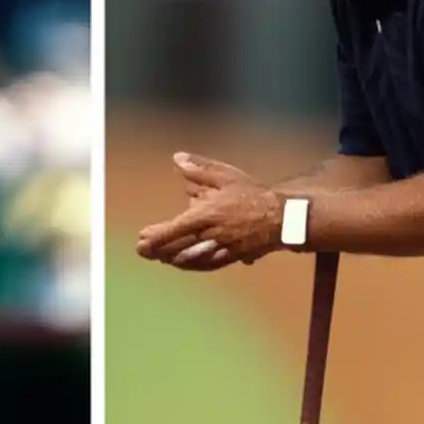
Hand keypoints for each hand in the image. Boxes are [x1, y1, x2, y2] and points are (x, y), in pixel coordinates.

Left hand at [138, 181, 286, 265]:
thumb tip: (177, 159)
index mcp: (206, 216)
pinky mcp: (230, 257)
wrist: (282, 218)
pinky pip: (207, 265)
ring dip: (172, 259)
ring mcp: (220, 250)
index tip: (141, 241)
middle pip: (177, 249)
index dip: (156, 237)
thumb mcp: (226, 175)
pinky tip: (184, 263)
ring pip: (190, 259)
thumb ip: (200, 169)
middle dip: (158, 251)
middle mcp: (209, 237)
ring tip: (160, 257)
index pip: (174, 229)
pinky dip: (192, 265)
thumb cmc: (252, 194)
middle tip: (143, 252)